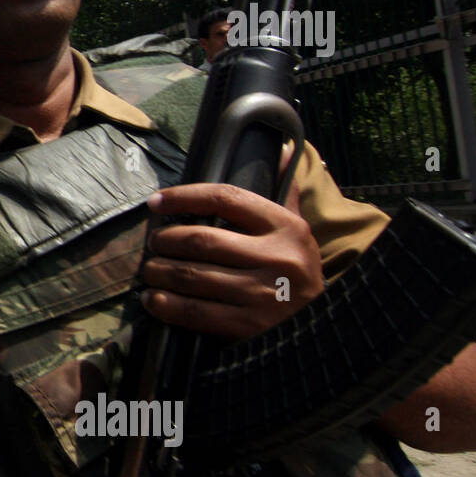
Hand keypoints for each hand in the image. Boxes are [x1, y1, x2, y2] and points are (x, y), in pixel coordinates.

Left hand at [140, 169, 321, 340]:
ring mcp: (263, 294)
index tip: (156, 202)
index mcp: (286, 226)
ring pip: (191, 276)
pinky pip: (195, 312)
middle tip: (153, 243)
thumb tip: (285, 149)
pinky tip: (153, 299)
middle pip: (200, 240)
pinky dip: (165, 305)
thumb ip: (284, 193)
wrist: (326, 326)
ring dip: (159, 272)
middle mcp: (276, 258)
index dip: (183, 196)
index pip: (225, 198)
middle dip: (165, 240)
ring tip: (149, 269)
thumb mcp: (297, 230)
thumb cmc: (297, 270)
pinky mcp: (249, 327)